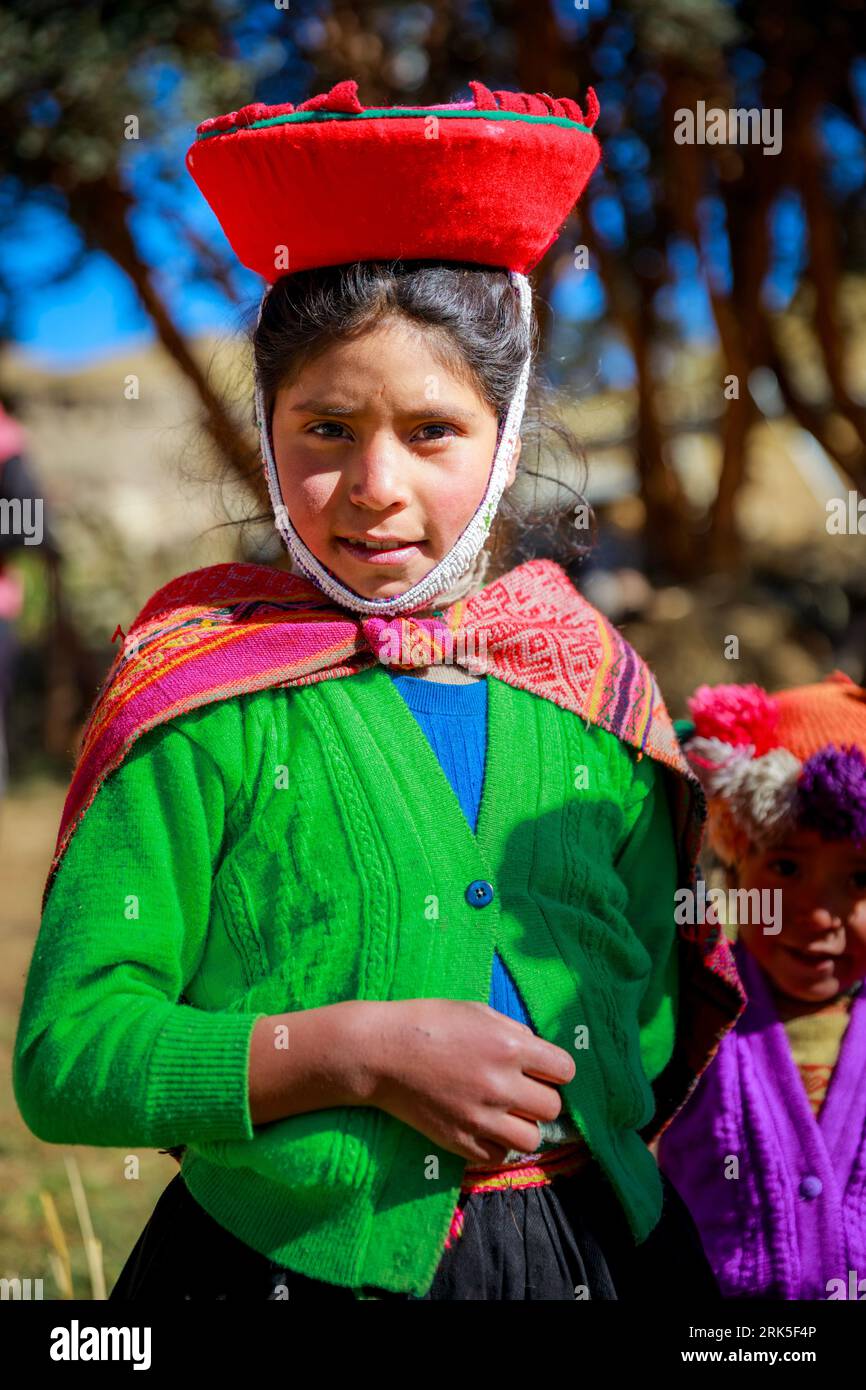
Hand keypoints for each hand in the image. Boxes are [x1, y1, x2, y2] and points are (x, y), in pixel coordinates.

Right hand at [366, 998, 576, 1164]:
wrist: (379, 1052)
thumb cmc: (427, 1022)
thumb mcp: (476, 1012)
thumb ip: (513, 1030)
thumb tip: (537, 1051)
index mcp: (509, 1046)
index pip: (565, 1070)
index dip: (555, 1070)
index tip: (541, 1070)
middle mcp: (500, 1084)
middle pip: (552, 1108)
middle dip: (541, 1098)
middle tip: (522, 1091)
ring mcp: (480, 1116)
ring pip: (532, 1139)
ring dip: (524, 1126)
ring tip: (506, 1114)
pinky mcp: (459, 1140)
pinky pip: (499, 1157)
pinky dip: (498, 1145)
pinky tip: (485, 1128)